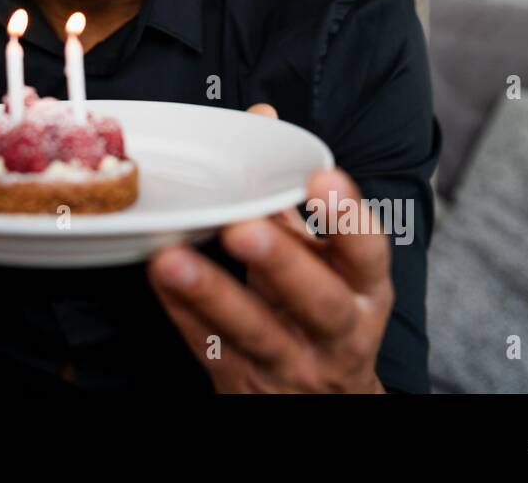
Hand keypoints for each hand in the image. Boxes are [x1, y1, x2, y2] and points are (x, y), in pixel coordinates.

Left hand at [147, 103, 392, 392]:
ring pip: (257, 332)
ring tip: (174, 259)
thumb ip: (294, 200)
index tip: (322, 177)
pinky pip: (211, 349)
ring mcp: (292, 364)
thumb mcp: (323, 263)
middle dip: (283, 262)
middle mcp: (338, 331)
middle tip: (244, 228)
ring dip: (214, 295)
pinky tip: (158, 281)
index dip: (348, 218)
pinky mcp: (246, 384)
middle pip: (318, 302)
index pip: (368, 255)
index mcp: (364, 291)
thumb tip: (262, 120)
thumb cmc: (321, 314)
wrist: (324, 406)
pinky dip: (182, 314)